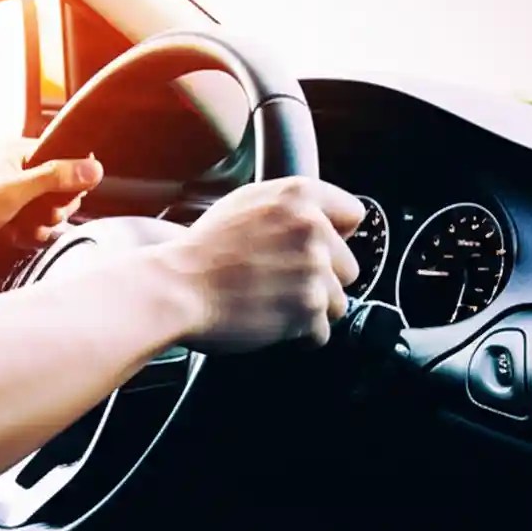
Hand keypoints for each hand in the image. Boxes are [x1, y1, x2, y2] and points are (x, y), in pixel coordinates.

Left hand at [0, 142, 104, 263]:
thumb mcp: (17, 189)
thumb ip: (57, 178)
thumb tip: (92, 168)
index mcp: (17, 151)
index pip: (62, 158)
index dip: (69, 180)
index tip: (67, 195)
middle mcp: (14, 169)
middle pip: (57, 189)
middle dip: (54, 209)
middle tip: (43, 215)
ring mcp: (8, 194)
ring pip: (44, 211)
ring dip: (39, 225)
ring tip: (24, 229)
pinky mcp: (3, 217)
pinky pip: (29, 226)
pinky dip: (26, 235)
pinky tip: (15, 237)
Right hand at [160, 176, 364, 352]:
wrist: (177, 288)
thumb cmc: (202, 250)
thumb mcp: (246, 204)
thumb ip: (289, 207)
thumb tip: (323, 220)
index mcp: (299, 195)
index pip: (354, 214)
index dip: (337, 235)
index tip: (318, 249)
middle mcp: (312, 228)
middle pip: (349, 266)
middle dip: (323, 280)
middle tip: (283, 282)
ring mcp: (313, 269)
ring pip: (338, 302)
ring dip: (310, 309)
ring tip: (273, 303)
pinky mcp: (309, 308)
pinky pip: (321, 332)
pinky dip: (299, 335)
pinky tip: (270, 320)